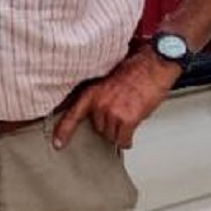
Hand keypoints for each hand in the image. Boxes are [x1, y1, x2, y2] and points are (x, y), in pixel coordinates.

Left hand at [52, 47, 180, 149]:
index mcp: (92, 92)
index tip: (57, 144)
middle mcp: (99, 103)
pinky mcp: (126, 119)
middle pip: (98, 128)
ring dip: (120, 132)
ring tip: (130, 115)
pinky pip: (123, 140)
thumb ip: (100, 99)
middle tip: (122, 112)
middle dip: (110, 125)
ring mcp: (112, 111)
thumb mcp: (109, 84)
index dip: (64, 131)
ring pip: (111, 136)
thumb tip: (100, 117)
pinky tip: (131, 133)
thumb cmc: (136, 72)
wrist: (153, 66)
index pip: (73, 114)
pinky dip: (127, 140)